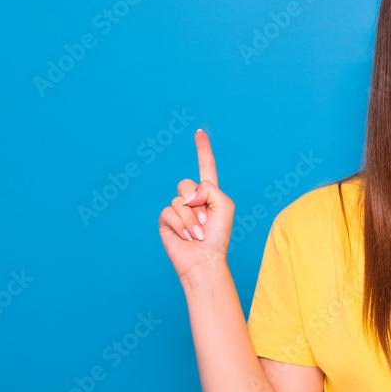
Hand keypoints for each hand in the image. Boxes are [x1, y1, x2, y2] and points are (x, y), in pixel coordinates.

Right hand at [158, 129, 234, 281]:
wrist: (205, 260)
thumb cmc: (219, 235)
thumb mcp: (224, 205)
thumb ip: (208, 188)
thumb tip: (186, 194)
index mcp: (208, 193)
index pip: (205, 166)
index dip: (202, 149)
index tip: (199, 132)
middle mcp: (191, 198)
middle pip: (186, 183)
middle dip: (198, 203)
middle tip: (206, 222)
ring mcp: (177, 209)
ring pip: (179, 200)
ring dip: (191, 218)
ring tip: (198, 233)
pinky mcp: (166, 221)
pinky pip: (169, 211)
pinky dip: (181, 225)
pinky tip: (187, 236)